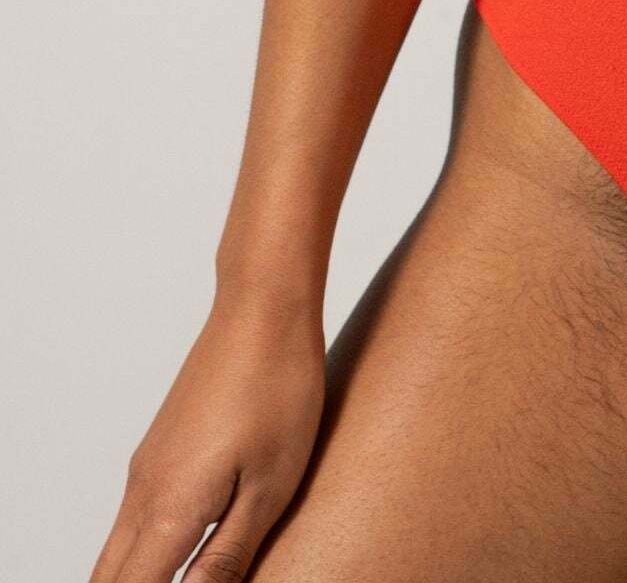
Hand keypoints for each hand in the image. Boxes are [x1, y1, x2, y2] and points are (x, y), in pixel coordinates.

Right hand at [90, 285, 325, 582]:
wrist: (262, 308)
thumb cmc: (278, 390)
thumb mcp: (269, 487)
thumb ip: (227, 557)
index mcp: (168, 509)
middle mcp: (142, 493)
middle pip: (109, 579)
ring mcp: (146, 469)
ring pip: (117, 552)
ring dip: (138, 577)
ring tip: (190, 575)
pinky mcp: (159, 452)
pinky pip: (132, 522)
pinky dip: (144, 553)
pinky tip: (183, 555)